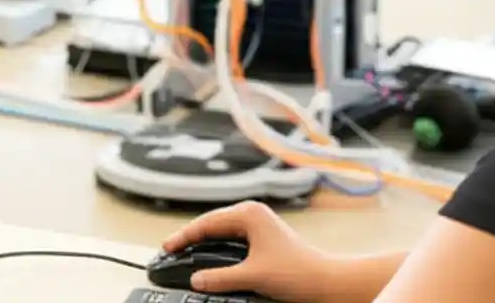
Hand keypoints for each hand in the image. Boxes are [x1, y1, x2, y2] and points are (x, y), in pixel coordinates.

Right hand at [162, 201, 335, 301]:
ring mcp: (259, 225)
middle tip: (171, 251)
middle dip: (191, 237)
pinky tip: (209, 256)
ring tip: (185, 252)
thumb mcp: (253, 276)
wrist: (326, 281)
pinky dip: (217, 247)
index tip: (167, 247)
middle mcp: (253, 214)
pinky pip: (231, 238)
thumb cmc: (298, 272)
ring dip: (203, 242)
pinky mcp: (263, 237)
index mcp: (249, 214)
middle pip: (212, 223)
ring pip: (221, 230)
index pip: (206, 223)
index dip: (184, 236)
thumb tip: (196, 279)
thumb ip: (220, 278)